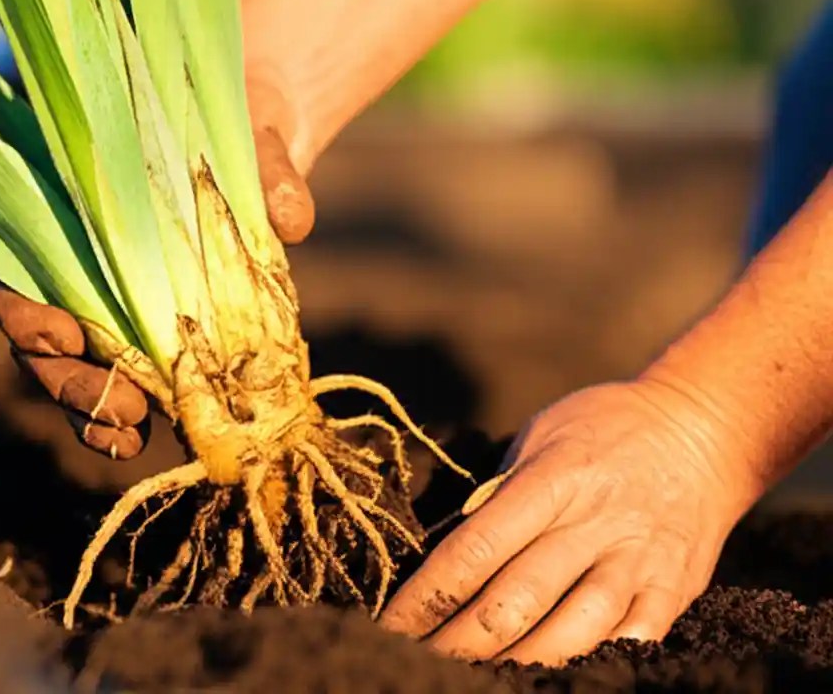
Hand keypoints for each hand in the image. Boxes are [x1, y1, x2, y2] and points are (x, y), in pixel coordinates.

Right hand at [0, 128, 314, 458]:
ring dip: (92, 411)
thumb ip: (266, 166)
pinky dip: (123, 414)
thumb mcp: (248, 130)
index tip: (59, 335)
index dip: (20, 305)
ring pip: (66, 367)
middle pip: (33, 332)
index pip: (9, 261)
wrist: (247, 138)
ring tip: (132, 440)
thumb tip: (290, 220)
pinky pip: (115, 378)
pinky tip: (155, 436)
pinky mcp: (135, 328)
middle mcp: (62, 254)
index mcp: (57, 197)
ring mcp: (94, 296)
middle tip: (121, 414)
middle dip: (68, 381)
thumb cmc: (227, 124)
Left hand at [379, 376, 765, 664]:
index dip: (428, 595)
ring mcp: (638, 560)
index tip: (392, 624)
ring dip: (516, 663)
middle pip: (515, 600)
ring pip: (571, 632)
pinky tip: (547, 675)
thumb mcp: (540, 436)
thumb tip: (448, 550)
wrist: (702, 428)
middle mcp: (596, 523)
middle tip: (418, 662)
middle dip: (459, 641)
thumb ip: (498, 493)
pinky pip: (630, 641)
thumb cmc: (602, 429)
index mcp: (553, 479)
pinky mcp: (674, 588)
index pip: (476, 549)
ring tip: (473, 679)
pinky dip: (588, 661)